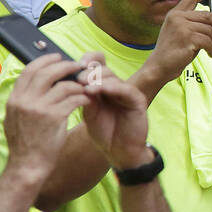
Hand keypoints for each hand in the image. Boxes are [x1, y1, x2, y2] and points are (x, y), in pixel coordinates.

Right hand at [2, 53, 94, 186]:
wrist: (28, 166)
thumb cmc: (26, 143)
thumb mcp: (15, 118)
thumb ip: (24, 100)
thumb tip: (37, 83)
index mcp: (14, 99)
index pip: (28, 70)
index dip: (45, 60)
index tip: (57, 57)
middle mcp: (24, 101)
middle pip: (47, 72)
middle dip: (65, 66)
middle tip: (77, 66)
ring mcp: (38, 109)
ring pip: (64, 85)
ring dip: (78, 84)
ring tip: (86, 85)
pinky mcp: (54, 117)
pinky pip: (74, 99)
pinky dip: (83, 97)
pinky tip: (87, 100)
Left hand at [80, 54, 152, 170]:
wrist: (119, 152)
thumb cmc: (104, 133)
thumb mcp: (89, 113)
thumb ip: (85, 97)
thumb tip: (74, 80)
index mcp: (104, 86)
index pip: (98, 64)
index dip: (88, 59)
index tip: (75, 64)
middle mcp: (116, 86)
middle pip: (104, 68)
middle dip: (89, 71)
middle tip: (78, 79)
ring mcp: (127, 92)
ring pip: (113, 77)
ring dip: (97, 79)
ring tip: (85, 86)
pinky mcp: (137, 100)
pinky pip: (125, 89)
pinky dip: (111, 87)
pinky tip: (99, 89)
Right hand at [143, 0, 211, 82]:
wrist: (159, 67)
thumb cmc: (172, 52)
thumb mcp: (182, 33)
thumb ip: (197, 26)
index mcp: (176, 14)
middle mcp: (178, 17)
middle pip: (209, 16)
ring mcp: (181, 26)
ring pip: (211, 30)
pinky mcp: (186, 37)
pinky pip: (209, 41)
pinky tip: (211, 54)